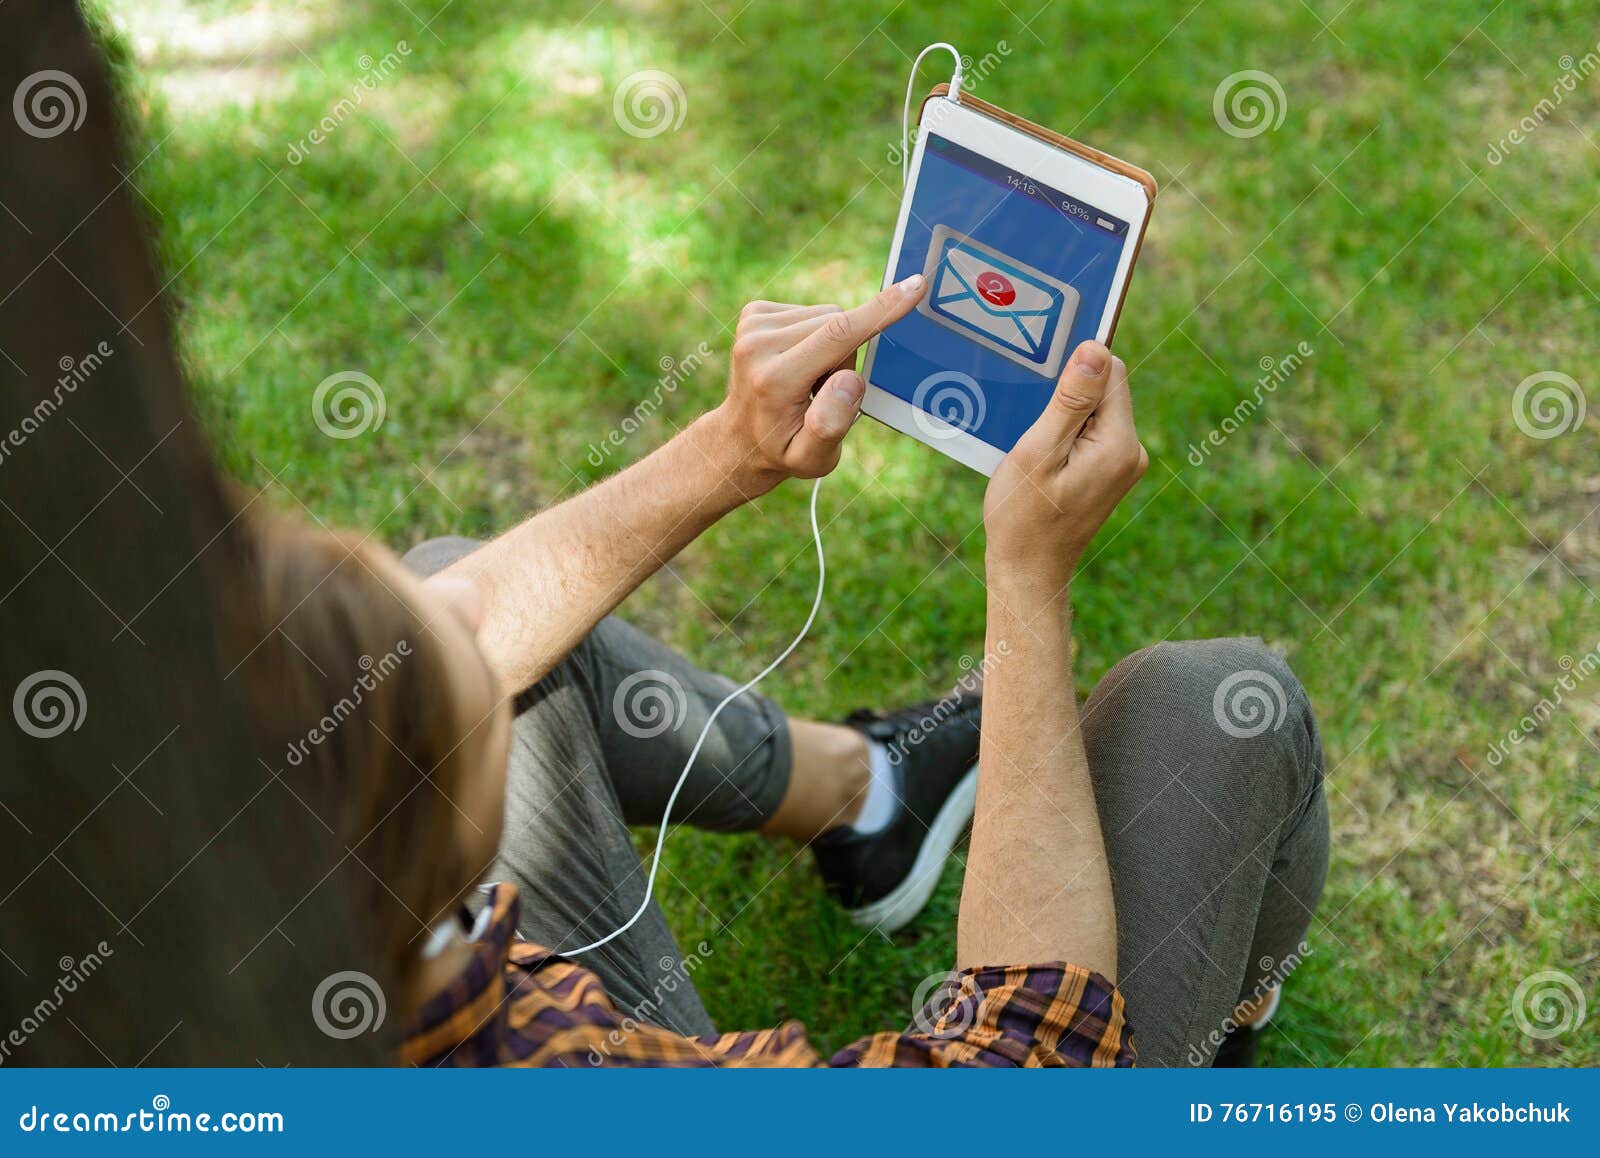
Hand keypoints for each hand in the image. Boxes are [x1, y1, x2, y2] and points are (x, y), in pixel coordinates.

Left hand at [711, 275, 925, 494]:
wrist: (740, 439)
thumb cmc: (784, 450)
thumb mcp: (812, 459)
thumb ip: (831, 425)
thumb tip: (849, 379)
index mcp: (775, 379)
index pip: (839, 334)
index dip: (881, 310)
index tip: (914, 287)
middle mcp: (757, 345)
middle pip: (838, 323)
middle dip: (846, 353)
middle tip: (822, 392)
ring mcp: (751, 325)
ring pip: (825, 315)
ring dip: (830, 346)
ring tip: (806, 382)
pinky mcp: (753, 313)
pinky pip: (809, 311)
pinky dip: (813, 335)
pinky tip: (795, 362)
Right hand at [983, 341, 1147, 601]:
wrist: (1029, 571)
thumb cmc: (1023, 516)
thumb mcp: (1038, 452)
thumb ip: (1070, 401)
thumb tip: (1096, 348)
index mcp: (1119, 444)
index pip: (1109, 371)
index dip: (1072, 372)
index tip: (1041, 396)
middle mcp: (1132, 451)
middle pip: (1104, 389)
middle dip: (1066, 397)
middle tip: (1034, 432)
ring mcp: (1124, 463)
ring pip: (1095, 410)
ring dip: (1062, 418)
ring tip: (1037, 452)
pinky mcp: (1112, 471)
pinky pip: (1091, 432)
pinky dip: (1065, 435)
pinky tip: (1043, 461)